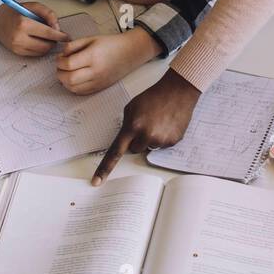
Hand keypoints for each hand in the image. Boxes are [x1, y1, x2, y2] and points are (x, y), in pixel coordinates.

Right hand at [0, 1, 68, 55]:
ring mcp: (17, 47)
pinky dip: (41, 49)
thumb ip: (49, 14)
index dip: (60, 36)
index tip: (67, 37)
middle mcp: (20, 37)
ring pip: (41, 52)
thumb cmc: (16, 11)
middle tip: (56, 36)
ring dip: (48, 46)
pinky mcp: (17, 52)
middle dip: (54, 42)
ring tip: (47, 38)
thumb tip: (58, 28)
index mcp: (24, 24)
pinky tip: (39, 41)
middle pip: (46, 45)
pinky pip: (35, 54)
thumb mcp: (34, 6)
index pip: (48, 33)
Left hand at [56, 29, 158, 93]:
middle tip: (60, 66)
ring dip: (65, 82)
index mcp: (93, 56)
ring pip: (73, 88)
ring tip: (66, 72)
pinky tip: (74, 79)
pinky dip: (73, 87)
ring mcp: (98, 81)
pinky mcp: (100, 87)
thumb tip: (61, 55)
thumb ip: (73, 45)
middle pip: (69, 79)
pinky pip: (81, 92)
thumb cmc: (111, 44)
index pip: (68, 64)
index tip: (60, 58)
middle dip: (60, 73)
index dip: (59, 62)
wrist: (130, 52)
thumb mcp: (91, 38)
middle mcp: (96, 71)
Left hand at [92, 69, 200, 184]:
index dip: (105, 168)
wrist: (177, 91)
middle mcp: (146, 136)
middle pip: (134, 150)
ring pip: (149, 148)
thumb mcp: (132, 107)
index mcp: (132, 126)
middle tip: (146, 123)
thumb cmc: (153, 97)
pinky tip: (167, 124)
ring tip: (158, 121)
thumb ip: (126, 125)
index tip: (97, 182)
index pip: (115, 152)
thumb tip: (126, 140)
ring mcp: (161, 140)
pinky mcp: (173, 142)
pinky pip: (162, 146)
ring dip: (150, 139)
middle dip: (137, 140)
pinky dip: (163, 137)